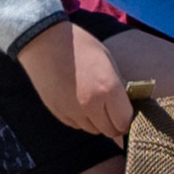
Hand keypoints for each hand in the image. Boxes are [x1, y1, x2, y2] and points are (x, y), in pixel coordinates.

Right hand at [22, 17, 131, 138]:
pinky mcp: (58, 113)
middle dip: (116, 124)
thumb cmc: (80, 46)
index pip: (125, 120)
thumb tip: (126, 104)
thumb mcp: (108, 59)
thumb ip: (118, 84)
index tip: (128, 112)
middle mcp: (91, 105)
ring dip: (99, 122)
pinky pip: (77, 125)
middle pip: (110, 131)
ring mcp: (72, 112)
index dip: (129, 118)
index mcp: (108, 88)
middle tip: (115, 112)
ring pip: (94, 130)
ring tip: (97, 104)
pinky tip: (80, 103)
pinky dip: (82, 120)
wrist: (44, 42)